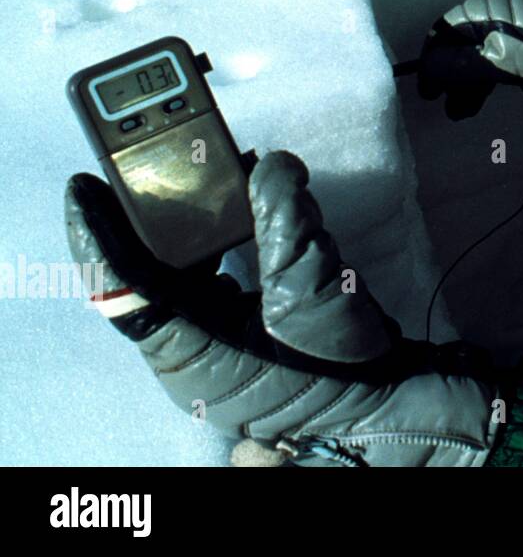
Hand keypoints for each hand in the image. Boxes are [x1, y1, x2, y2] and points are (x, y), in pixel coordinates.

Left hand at [65, 150, 499, 466]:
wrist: (387, 407)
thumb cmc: (342, 367)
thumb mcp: (314, 288)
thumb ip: (287, 221)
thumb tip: (274, 165)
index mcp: (190, 353)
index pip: (123, 289)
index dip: (101, 236)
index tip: (87, 187)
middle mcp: (189, 353)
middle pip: (146, 276)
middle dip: (148, 219)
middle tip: (151, 165)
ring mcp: (212, 345)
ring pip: (176, 276)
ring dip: (186, 227)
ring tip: (202, 176)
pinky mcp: (237, 332)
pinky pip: (206, 281)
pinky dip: (216, 242)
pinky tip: (238, 207)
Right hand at [417, 0, 522, 118]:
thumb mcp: (492, 63)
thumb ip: (456, 68)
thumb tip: (426, 73)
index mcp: (476, 10)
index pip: (440, 35)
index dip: (430, 65)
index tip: (428, 92)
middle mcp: (488, 10)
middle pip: (459, 46)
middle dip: (451, 80)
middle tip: (446, 107)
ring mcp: (507, 21)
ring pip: (478, 52)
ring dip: (468, 83)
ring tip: (461, 112)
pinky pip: (495, 53)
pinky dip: (487, 75)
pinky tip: (481, 97)